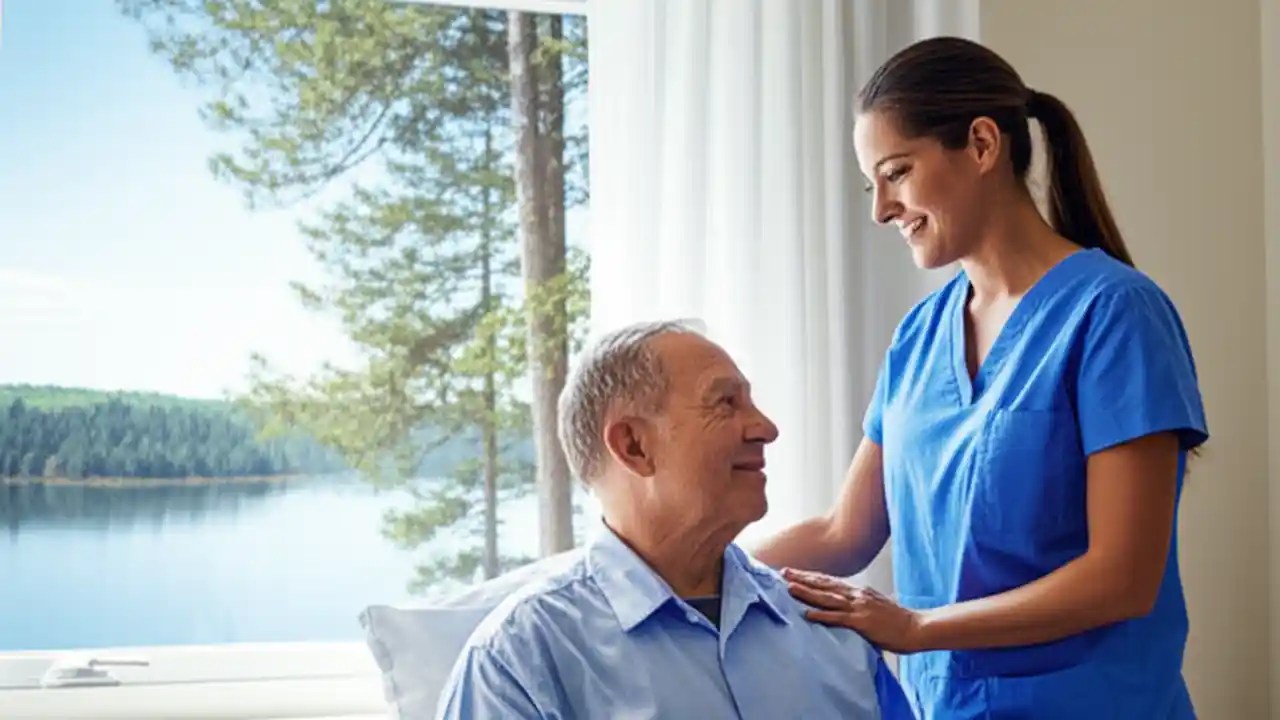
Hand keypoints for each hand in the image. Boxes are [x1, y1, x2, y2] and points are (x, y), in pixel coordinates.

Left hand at [781, 568, 926, 654]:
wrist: (916, 627)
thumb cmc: (897, 621)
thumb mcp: (876, 607)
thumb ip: (859, 605)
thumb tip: (845, 608)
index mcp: (859, 591)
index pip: (830, 581)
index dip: (812, 576)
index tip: (795, 572)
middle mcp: (857, 595)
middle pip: (825, 584)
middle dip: (803, 578)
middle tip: (783, 572)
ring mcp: (859, 607)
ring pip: (827, 598)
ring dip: (807, 592)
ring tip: (789, 587)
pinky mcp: (862, 622)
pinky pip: (838, 618)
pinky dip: (821, 615)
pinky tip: (808, 614)